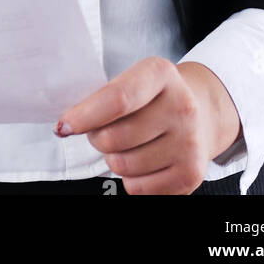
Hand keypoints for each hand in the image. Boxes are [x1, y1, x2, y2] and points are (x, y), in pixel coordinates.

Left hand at [53, 55, 242, 195]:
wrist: (200, 113)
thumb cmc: (153, 98)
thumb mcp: (133, 81)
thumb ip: (104, 97)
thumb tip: (68, 124)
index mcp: (161, 74)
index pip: (117, 99)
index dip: (85, 115)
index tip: (64, 127)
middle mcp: (181, 106)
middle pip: (115, 137)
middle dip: (97, 138)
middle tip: (102, 131)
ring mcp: (189, 142)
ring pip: (123, 166)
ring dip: (114, 159)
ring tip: (126, 145)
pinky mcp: (192, 173)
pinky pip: (138, 189)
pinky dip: (131, 180)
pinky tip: (143, 162)